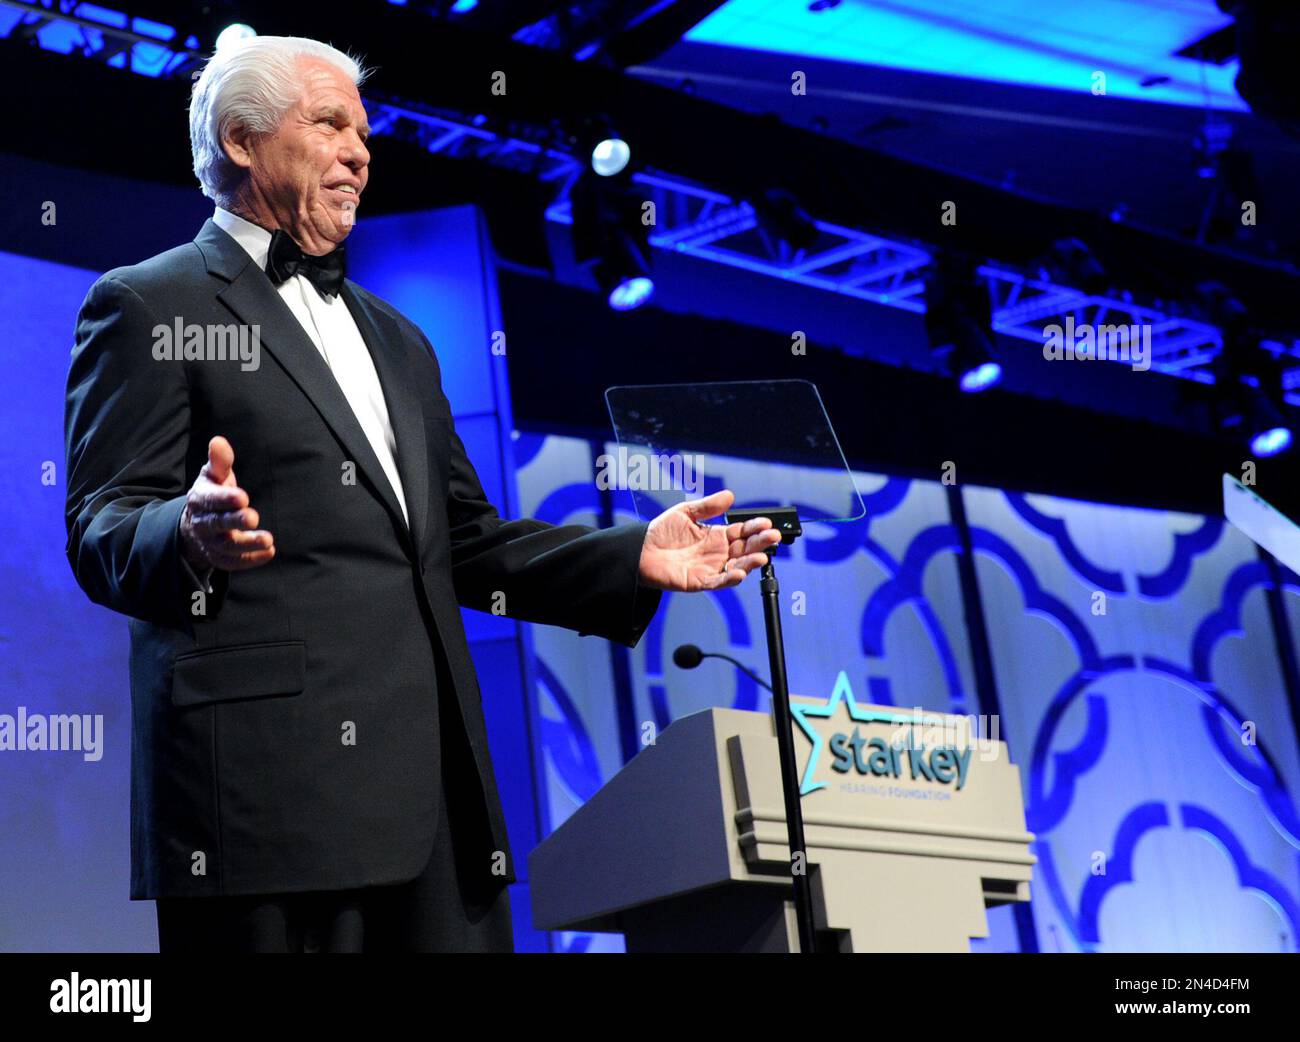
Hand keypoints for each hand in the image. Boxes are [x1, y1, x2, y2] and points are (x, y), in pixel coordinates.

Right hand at [179, 436, 275, 571]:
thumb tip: (218, 441)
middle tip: (253, 516)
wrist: (194, 526)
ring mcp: (210, 543)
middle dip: (235, 521)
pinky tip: (269, 552)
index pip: (210, 500)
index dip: (224, 499)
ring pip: (227, 547)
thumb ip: (219, 461)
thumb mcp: (213, 476)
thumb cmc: (211, 494)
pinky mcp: (219, 558)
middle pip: (217, 524)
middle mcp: (203, 523)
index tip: (242, 497)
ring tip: (268, 539)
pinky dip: (250, 559)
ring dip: (247, 544)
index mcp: (200, 500)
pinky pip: (233, 562)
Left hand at [637, 490, 780, 591]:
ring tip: (761, 557)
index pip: (742, 532)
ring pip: (737, 566)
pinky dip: (729, 579)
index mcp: (717, 536)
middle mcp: (718, 553)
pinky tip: (740, 572)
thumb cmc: (662, 532)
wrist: (640, 550)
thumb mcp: (685, 512)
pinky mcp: (699, 581)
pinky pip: (718, 582)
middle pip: (745, 548)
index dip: (755, 528)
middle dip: (760, 543)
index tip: (766, 523)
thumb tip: (729, 495)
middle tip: (772, 537)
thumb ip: (707, 506)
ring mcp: (710, 568)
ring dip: (750, 562)